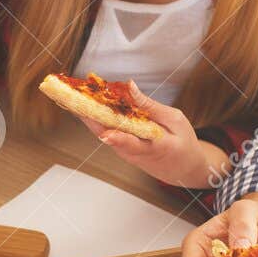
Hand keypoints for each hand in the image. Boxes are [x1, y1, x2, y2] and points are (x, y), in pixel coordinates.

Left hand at [78, 82, 223, 187]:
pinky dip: (96, 117)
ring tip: (76, 93)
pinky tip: (87, 102)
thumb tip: (130, 87)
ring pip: (103, 133)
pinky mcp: (120, 150)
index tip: (106, 134)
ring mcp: (125, 153)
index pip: (134, 144)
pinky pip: (105, 132)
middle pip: (109, 136)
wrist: (182, 169)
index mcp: (156, 147)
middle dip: (90, 117)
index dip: (119, 139)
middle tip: (75, 97)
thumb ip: (151, 106)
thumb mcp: (175, 120)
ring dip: (89, 114)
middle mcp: (135, 153)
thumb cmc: (183, 142)